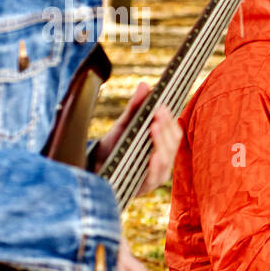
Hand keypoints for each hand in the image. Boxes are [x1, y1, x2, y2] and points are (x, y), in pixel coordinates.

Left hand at [95, 82, 181, 196]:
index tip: (161, 106)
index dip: (169, 118)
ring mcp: (158, 174)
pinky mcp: (147, 186)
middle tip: (158, 112)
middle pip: (173, 143)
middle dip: (166, 127)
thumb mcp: (124, 126)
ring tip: (154, 127)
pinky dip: (156, 165)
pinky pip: (156, 175)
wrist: (95, 170)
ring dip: (161, 142)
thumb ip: (136, 107)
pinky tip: (152, 155)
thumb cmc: (114, 147)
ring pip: (167, 158)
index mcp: (163, 145)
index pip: (174, 131)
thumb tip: (145, 84)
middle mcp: (164, 160)